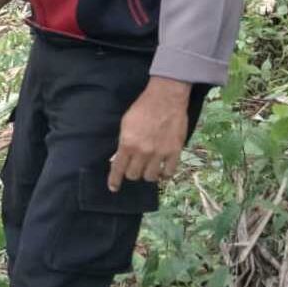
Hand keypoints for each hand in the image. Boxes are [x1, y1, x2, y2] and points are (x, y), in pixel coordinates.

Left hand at [108, 77, 190, 191]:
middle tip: (134, 167)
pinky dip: (164, 174)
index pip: (118, 168)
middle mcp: (143, 152)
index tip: (113, 188)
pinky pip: (169, 172)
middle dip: (132, 173)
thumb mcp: (125, 124)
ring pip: (150, 177)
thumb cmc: (142, 108)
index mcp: (128, 143)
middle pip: (134, 175)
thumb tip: (119, 157)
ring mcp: (159, 153)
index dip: (114, 180)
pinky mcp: (174, 152)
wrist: (165, 98)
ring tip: (148, 168)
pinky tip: (162, 170)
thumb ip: (123, 142)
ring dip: (147, 174)